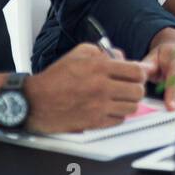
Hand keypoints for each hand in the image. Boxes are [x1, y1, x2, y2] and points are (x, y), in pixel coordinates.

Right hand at [25, 43, 150, 132]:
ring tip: (119, 99)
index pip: (137, 71)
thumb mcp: (78, 54)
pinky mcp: (94, 122)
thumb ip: (103, 52)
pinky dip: (117, 115)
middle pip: (138, 91)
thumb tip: (122, 57)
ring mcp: (98, 106)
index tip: (136, 75)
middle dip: (136, 88)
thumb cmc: (55, 78)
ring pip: (132, 107)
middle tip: (129, 88)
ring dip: (128, 103)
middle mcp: (102, 87)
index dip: (139, 73)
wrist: (34, 101)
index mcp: (99, 68)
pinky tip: (109, 109)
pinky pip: (119, 120)